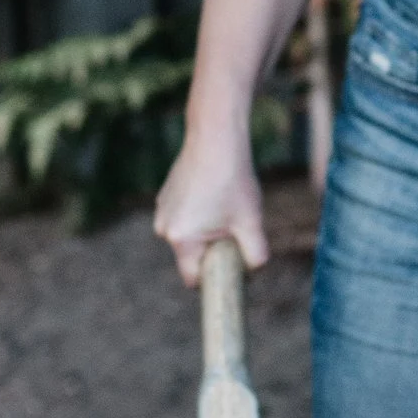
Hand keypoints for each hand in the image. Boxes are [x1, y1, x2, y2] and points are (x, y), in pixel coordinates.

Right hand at [154, 129, 268, 285]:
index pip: (193, 279)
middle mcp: (164, 227)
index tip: (231, 266)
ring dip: (206, 231)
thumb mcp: (251, 222)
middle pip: (191, 256)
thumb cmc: (233, 180)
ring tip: (225, 206)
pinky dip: (199, 214)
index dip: (214, 278)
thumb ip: (255, 256)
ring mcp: (162, 210)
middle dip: (212, 250)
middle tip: (233, 227)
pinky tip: (215, 193)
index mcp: (181, 240)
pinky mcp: (165, 195)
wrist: (216, 137)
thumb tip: (253, 271)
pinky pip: (184, 217)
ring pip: (188, 236)